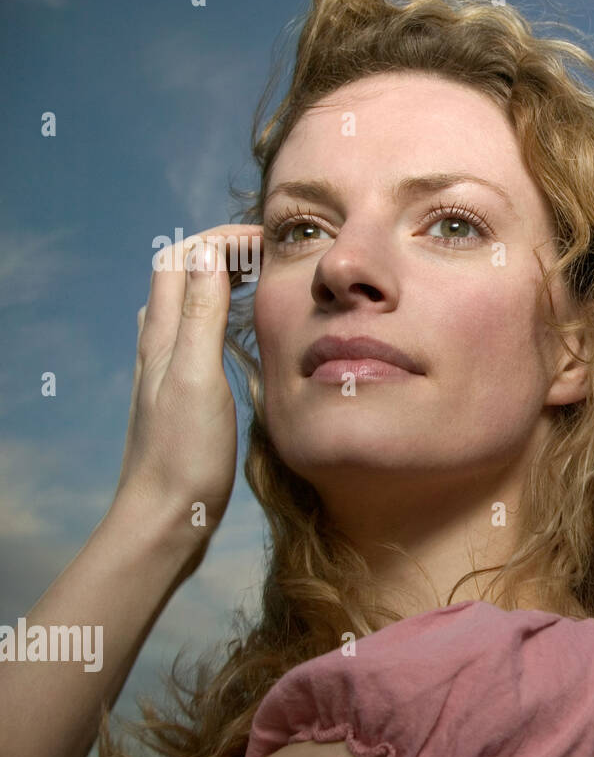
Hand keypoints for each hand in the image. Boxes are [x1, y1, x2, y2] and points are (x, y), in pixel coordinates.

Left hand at [113, 224, 261, 548]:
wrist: (165, 518)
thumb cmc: (184, 455)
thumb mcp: (197, 377)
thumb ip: (201, 314)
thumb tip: (208, 251)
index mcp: (163, 336)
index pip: (180, 258)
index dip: (221, 238)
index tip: (269, 241)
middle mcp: (158, 346)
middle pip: (180, 274)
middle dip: (222, 251)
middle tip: (272, 255)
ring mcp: (167, 371)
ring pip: (187, 304)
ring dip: (220, 280)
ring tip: (262, 282)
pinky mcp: (180, 395)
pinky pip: (197, 336)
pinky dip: (221, 316)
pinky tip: (245, 336)